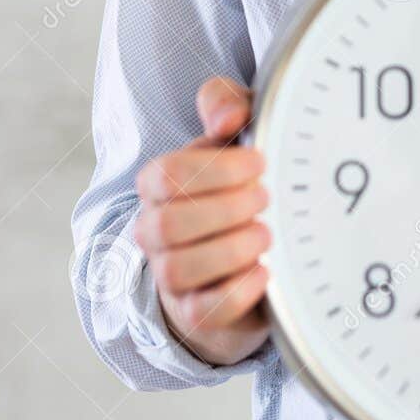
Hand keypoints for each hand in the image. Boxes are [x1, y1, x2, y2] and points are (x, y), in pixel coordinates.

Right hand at [134, 76, 270, 365]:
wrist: (244, 250)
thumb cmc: (237, 183)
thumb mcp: (236, 135)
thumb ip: (227, 105)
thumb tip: (227, 118)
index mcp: (158, 183)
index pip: (166, 174)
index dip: (217, 168)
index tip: (260, 162)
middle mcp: (153, 230)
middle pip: (167, 224)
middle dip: (226, 208)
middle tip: (266, 198)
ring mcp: (169, 276)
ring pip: (179, 269)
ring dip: (231, 250)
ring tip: (266, 233)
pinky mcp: (195, 314)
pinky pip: (204, 310)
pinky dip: (239, 290)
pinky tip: (265, 270)